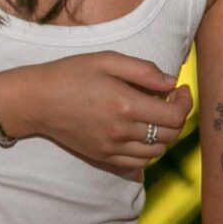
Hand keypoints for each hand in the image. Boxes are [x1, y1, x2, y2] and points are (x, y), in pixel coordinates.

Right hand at [0, 53, 191, 177]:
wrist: (37, 101)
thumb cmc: (71, 74)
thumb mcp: (107, 60)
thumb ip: (144, 71)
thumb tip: (172, 82)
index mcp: (126, 104)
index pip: (175, 116)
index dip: (185, 102)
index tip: (178, 89)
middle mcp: (122, 131)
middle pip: (170, 135)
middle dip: (177, 116)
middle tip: (168, 99)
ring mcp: (112, 148)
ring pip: (157, 151)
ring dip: (164, 134)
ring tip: (153, 115)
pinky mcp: (103, 157)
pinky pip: (139, 162)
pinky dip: (148, 150)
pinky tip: (139, 132)